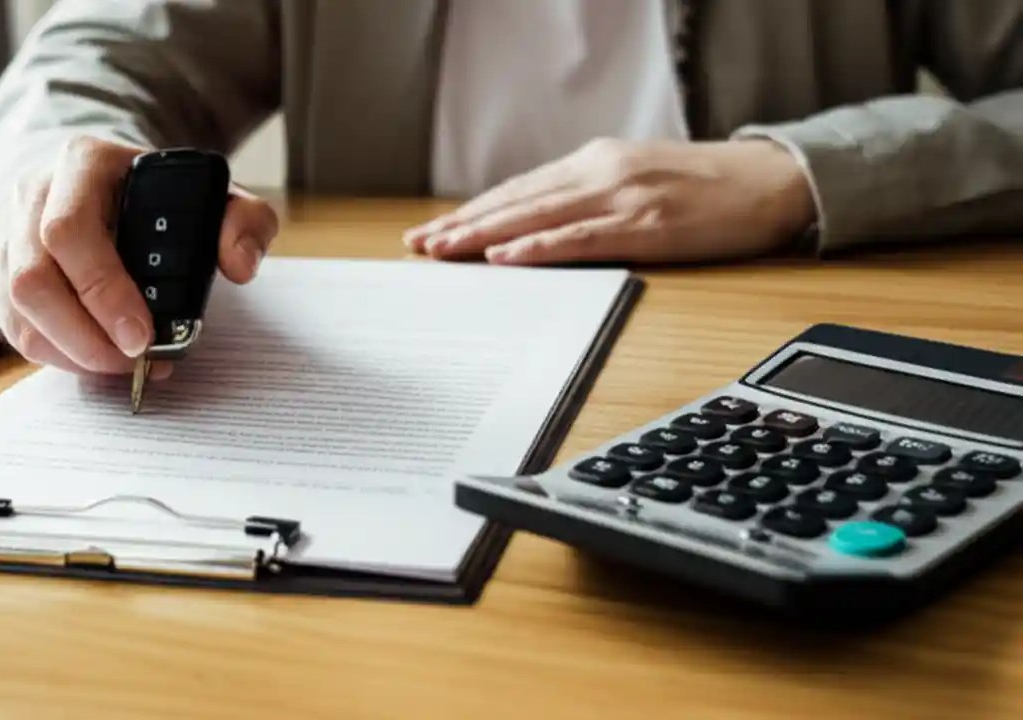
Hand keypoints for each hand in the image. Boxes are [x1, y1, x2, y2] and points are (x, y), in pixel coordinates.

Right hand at [0, 136, 277, 375]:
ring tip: (122, 365)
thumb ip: (244, 221)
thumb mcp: (213, 193)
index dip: (101, 289)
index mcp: (83, 164)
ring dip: (71, 352)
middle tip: (133, 359)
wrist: (110, 181)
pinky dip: (59, 355)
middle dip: (85, 334)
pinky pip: (16, 327)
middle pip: (32, 279)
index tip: (141, 334)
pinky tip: (100, 360)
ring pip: (17, 310)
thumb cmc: (161, 194)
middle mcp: (34, 195)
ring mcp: (11, 236)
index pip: (69, 231)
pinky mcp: (5, 274)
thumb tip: (240, 266)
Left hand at [403, 139, 815, 264]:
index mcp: (596, 162)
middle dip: (462, 226)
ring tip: (443, 252)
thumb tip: (540, 223)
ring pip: (537, 217)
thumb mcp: (637, 178)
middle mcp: (601, 172)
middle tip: (418, 246)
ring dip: (484, 237)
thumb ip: (589, 195)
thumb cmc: (706, 186)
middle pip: (516, 201)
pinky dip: (539, 247)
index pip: (519, 190)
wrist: (773, 181)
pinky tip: (507, 257)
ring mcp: (623, 197)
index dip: (472, 212)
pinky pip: (582, 238)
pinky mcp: (648, 225)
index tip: (434, 231)